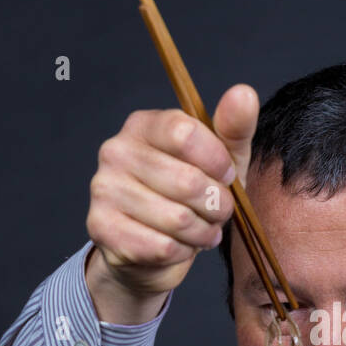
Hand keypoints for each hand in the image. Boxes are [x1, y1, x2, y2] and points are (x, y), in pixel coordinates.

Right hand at [85, 84, 258, 314]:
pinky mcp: (101, 228)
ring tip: (203, 230)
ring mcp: (103, 189)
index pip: (186, 133)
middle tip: (218, 211)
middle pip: (187, 181)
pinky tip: (181, 246)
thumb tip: (244, 93)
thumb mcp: (220, 162)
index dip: (217, 161)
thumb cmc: (190, 198)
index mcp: (143, 125)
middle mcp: (115, 151)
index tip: (225, 175)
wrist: (151, 248)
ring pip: (177, 219)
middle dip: (217, 204)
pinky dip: (182, 252)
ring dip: (203, 232)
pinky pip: (161, 246)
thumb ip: (234, 129)